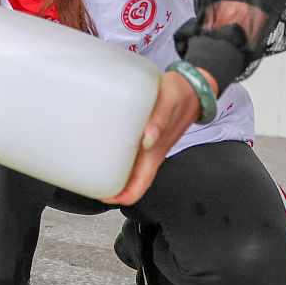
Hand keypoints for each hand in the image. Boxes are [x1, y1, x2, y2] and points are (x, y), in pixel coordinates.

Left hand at [103, 68, 213, 205]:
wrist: (194, 87)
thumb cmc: (181, 92)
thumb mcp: (169, 100)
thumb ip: (158, 119)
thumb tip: (147, 139)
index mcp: (157, 150)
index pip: (141, 183)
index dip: (124, 195)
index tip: (105, 197)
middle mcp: (153, 152)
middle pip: (134, 180)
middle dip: (114, 189)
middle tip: (91, 186)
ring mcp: (152, 146)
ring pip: (133, 170)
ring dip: (117, 176)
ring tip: (94, 173)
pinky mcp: (149, 137)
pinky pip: (134, 155)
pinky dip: (121, 160)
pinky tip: (107, 151)